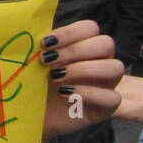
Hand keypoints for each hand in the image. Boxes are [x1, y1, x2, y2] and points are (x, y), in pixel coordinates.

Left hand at [40, 20, 122, 139]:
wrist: (30, 115)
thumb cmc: (33, 84)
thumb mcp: (33, 62)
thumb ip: (38, 46)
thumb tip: (27, 27)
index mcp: (83, 46)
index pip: (90, 28)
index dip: (70, 33)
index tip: (45, 43)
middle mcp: (99, 61)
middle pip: (106, 44)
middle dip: (74, 50)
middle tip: (46, 61)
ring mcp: (106, 84)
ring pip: (115, 67)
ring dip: (83, 69)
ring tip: (55, 77)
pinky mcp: (106, 107)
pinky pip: (112, 97)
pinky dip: (89, 93)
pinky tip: (65, 93)